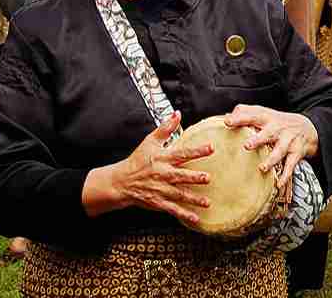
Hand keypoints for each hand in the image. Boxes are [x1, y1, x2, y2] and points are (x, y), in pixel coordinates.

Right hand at [83, 111, 212, 220]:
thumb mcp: (149, 142)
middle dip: (194, 177)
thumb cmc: (137, 161)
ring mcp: (160, 190)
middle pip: (180, 176)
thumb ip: (165, 128)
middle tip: (208, 178)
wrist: (120, 182)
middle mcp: (163, 175)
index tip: (211, 148)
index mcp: (163, 159)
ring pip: (179, 195)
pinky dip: (183, 214)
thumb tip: (177, 114)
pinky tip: (195, 218)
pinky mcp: (158, 202)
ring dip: (193, 199)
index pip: (182, 153)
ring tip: (207, 202)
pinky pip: (172, 209)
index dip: (196, 150)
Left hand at [224, 105, 318, 203]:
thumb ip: (245, 112)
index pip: (252, 116)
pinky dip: (286, 175)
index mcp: (267, 118)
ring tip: (262, 168)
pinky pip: (291, 165)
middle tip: (246, 145)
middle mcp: (278, 128)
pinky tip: (279, 184)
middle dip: (259, 139)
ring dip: (272, 160)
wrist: (307, 127)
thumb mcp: (264, 113)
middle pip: (269, 133)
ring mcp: (288, 141)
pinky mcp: (297, 152)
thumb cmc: (278, 122)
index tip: (227, 122)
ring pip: (280, 151)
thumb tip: (226, 116)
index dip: (240, 118)